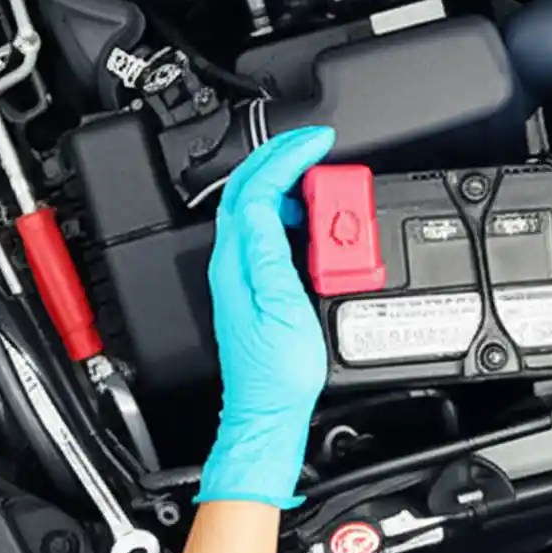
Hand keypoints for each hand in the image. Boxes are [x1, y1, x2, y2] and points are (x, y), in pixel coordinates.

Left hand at [197, 126, 336, 507]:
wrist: (268, 411)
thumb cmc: (277, 372)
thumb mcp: (284, 308)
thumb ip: (275, 252)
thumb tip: (277, 205)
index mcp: (239, 260)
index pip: (257, 188)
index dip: (287, 156)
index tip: (317, 142)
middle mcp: (232, 261)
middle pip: (247, 188)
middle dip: (282, 157)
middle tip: (317, 145)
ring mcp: (240, 272)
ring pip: (256, 206)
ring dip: (285, 181)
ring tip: (319, 174)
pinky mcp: (253, 284)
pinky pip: (266, 231)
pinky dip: (289, 211)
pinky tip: (310, 219)